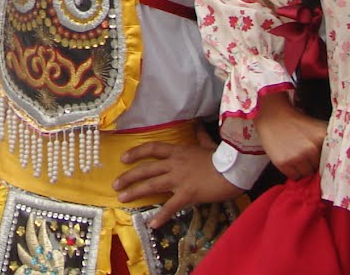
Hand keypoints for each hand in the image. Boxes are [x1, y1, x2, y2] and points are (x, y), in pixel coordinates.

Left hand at [114, 124, 242, 228]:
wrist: (234, 169)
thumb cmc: (223, 157)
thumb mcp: (208, 144)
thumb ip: (200, 136)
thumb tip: (197, 126)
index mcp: (178, 151)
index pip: (152, 149)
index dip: (136, 153)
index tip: (123, 158)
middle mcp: (174, 164)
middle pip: (146, 169)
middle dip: (128, 177)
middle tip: (115, 184)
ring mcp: (179, 179)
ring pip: (152, 185)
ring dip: (135, 192)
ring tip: (122, 198)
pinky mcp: (187, 194)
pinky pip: (171, 206)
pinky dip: (161, 216)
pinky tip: (152, 224)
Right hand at [253, 91, 326, 178]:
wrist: (273, 117)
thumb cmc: (298, 122)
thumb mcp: (318, 127)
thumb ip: (330, 141)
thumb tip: (341, 160)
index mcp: (323, 138)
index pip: (331, 161)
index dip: (326, 161)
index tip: (322, 160)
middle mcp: (311, 149)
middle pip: (318, 169)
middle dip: (313, 164)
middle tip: (306, 155)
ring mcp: (297, 157)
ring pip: (306, 174)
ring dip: (303, 169)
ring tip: (297, 157)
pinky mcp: (284, 163)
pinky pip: (294, 176)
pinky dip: (293, 171)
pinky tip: (290, 160)